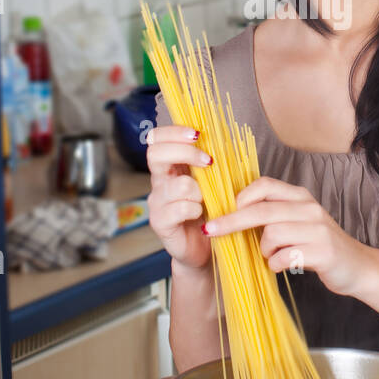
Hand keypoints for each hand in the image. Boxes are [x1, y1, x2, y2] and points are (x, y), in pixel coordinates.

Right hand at [146, 124, 213, 270]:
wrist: (205, 247)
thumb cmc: (211, 210)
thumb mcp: (212, 181)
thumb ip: (210, 160)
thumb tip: (221, 133)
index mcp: (169, 167)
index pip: (157, 138)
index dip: (174, 131)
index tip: (198, 134)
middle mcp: (158, 182)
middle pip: (156, 153)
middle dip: (186, 152)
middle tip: (209, 162)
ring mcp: (157, 203)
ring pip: (177, 185)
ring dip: (199, 190)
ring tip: (207, 200)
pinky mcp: (160, 223)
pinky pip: (179, 209)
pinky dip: (195, 210)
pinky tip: (201, 217)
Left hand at [202, 176, 370, 296]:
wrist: (358, 267)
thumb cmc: (320, 246)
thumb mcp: (298, 222)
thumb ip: (273, 215)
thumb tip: (232, 215)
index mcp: (301, 197)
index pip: (265, 185)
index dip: (240, 197)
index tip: (223, 212)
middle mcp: (310, 209)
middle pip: (262, 209)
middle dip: (232, 221)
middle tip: (211, 231)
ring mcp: (318, 230)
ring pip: (272, 234)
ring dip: (264, 249)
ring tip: (271, 256)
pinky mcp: (323, 252)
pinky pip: (285, 256)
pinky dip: (276, 264)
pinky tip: (282, 266)